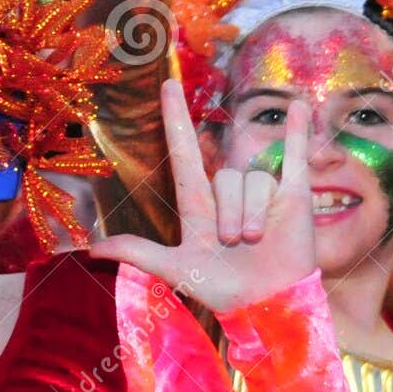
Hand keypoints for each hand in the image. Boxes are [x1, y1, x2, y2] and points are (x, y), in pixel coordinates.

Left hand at [87, 78, 315, 311]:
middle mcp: (229, 195)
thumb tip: (92, 249)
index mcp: (198, 206)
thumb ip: (139, 253)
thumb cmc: (222, 291)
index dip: (177, 120)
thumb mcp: (177, 270)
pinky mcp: (293, 196)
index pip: (185, 155)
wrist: (267, 306)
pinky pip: (294, 155)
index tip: (167, 86)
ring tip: (258, 241)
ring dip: (254, 214)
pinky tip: (300, 107)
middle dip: (230, 215)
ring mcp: (262, 192)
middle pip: (224, 178)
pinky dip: (298, 132)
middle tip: (235, 244)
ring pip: (253, 181)